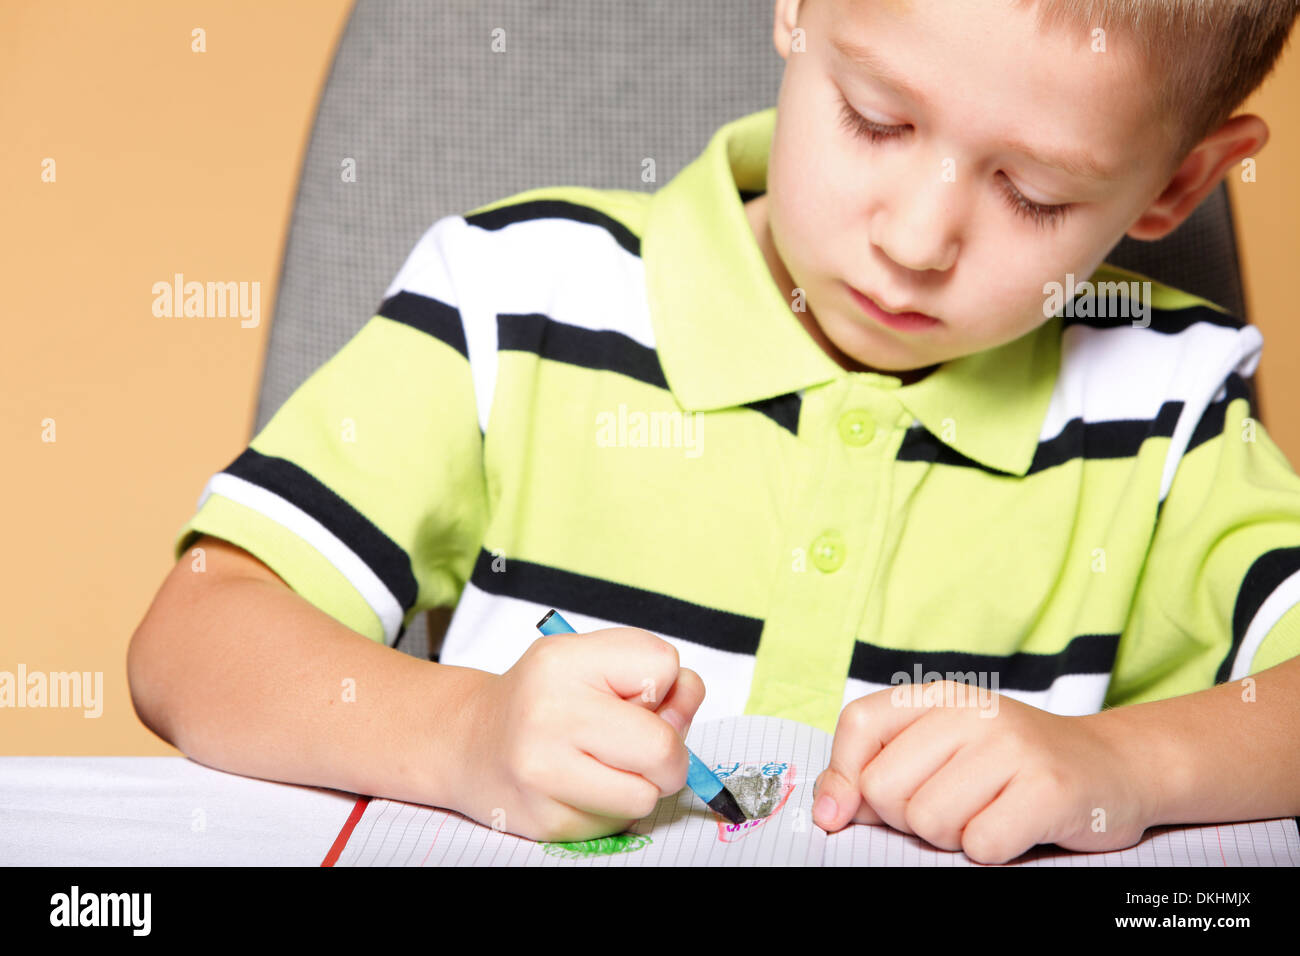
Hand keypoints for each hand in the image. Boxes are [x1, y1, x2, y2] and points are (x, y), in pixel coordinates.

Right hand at [448, 627, 704, 842]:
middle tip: (635, 743)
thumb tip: (689, 702)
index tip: (631, 692)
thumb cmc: (543, 697)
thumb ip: (652, 670)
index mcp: (564, 662)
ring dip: (640, 784)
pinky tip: (580, 786)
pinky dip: (611, 806)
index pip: (664, 666)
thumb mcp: (591, 659)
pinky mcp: (546, 822)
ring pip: (646, 795)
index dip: (663, 684)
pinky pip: (617, 823)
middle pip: (662, 747)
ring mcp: (543, 775)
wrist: (468, 742)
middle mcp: (548, 716)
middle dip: (667, 750)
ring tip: (604, 763)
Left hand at [811, 680, 1153, 863]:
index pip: (858, 725)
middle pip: (885, 788)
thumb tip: (829, 810)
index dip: (845, 775)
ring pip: (928, 822)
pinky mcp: (1047, 789)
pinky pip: (979, 847)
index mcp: (939, 696)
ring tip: (988, 813)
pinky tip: (1017, 828)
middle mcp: (972, 711)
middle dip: (908, 817)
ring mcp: (1011, 747)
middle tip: (953, 808)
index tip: (856, 808)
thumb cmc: (1012, 767)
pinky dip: (992, 852)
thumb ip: (878, 772)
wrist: (1114, 766)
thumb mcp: (942, 752)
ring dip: (952, 837)